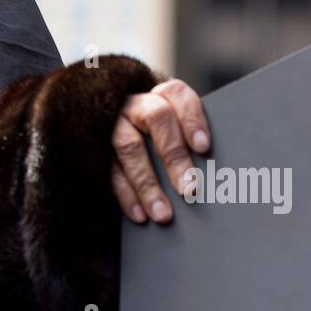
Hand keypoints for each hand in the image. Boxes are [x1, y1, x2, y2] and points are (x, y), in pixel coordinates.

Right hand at [110, 78, 209, 224]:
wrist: (118, 133)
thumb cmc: (160, 140)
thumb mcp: (175, 132)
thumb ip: (191, 143)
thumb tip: (217, 172)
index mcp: (161, 96)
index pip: (177, 95)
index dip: (192, 119)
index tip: (204, 148)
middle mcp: (135, 104)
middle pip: (157, 119)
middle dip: (174, 156)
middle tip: (190, 189)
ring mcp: (112, 123)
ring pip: (129, 146)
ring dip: (147, 183)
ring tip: (163, 214)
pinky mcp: (93, 145)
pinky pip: (108, 169)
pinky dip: (125, 194)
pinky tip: (139, 215)